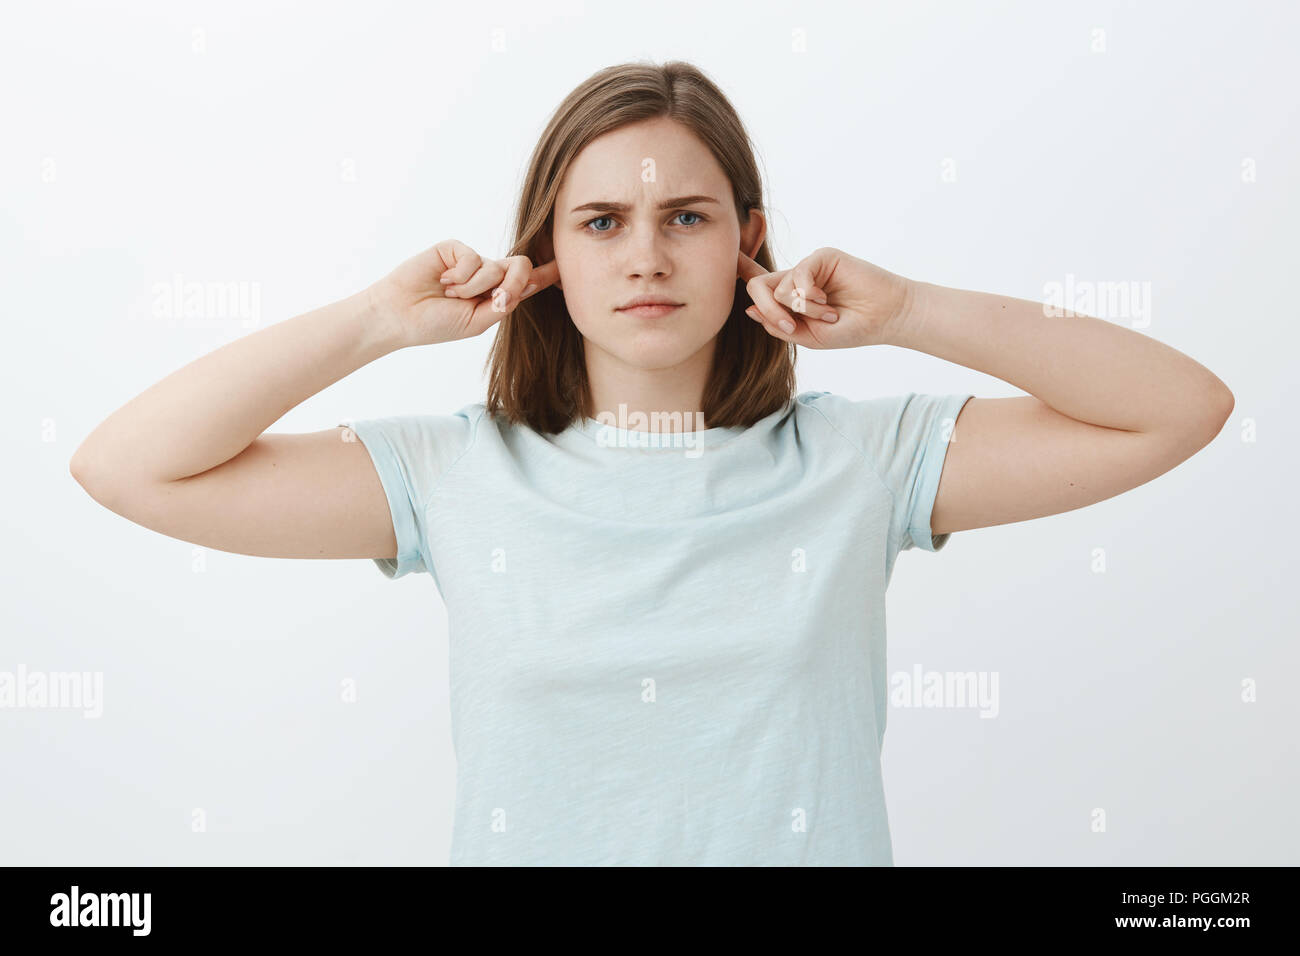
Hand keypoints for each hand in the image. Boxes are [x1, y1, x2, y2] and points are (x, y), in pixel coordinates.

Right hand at [369, 239, 559, 346]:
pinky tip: (442, 283)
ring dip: (474, 288)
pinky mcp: (454, 249)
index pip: (526, 282)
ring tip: (451, 296)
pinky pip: (473, 257)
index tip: (564, 268)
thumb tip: (522, 286)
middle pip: (520, 267)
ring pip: (495, 267)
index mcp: (495, 295)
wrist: (400, 316)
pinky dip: (460, 276)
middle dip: (515, 284)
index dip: (546, 274)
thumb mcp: (477, 322)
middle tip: (496, 299)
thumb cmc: (435, 324)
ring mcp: (471, 261)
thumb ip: (502, 305)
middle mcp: (486, 276)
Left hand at [737, 247, 913, 348]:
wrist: (883, 319)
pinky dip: (808, 296)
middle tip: (790, 327)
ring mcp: (808, 267)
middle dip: (769, 311)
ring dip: (802, 310)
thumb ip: (778, 325)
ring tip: (828, 315)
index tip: (724, 255)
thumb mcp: (807, 337)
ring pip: (779, 286)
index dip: (740, 269)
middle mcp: (795, 279)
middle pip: (759, 287)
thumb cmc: (849, 329)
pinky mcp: (822, 257)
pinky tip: (827, 303)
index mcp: (789, 298)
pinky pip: (797, 275)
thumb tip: (750, 309)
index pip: (759, 283)